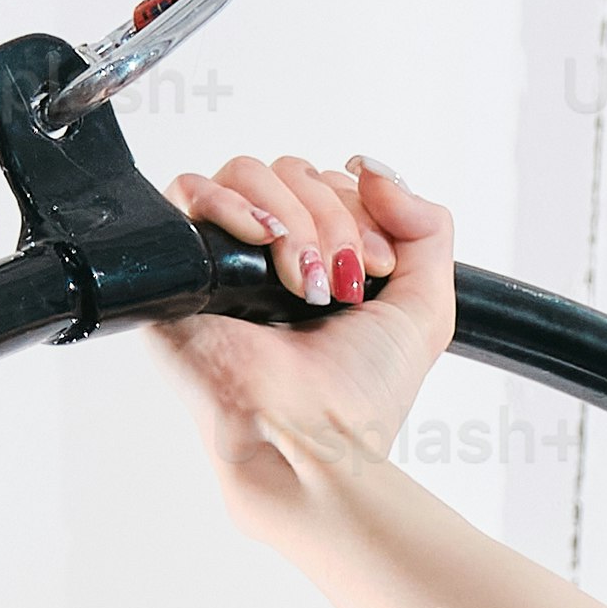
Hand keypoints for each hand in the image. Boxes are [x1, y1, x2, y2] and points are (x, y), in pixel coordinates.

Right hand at [150, 149, 456, 469]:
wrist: (312, 438)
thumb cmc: (359, 395)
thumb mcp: (426, 305)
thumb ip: (427, 226)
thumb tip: (373, 168)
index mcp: (317, 257)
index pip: (329, 181)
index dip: (360, 210)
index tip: (377, 268)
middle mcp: (266, 254)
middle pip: (291, 170)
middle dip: (330, 217)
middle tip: (342, 281)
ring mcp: (221, 258)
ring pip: (247, 173)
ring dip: (292, 218)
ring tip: (305, 282)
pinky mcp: (179, 270)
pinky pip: (186, 191)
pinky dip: (231, 203)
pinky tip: (262, 242)